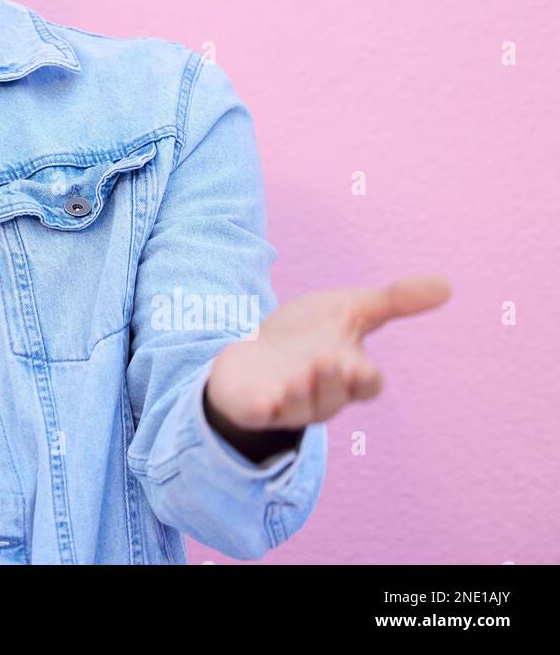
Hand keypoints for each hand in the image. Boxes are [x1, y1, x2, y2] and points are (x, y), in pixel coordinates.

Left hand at [205, 275, 451, 435]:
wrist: (252, 355)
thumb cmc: (305, 336)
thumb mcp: (347, 311)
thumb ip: (393, 301)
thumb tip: (448, 284)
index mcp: (347, 374)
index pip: (366, 385)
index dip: (366, 378)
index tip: (361, 365)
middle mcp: (320, 395)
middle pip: (335, 398)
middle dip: (332, 382)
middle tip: (327, 360)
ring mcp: (285, 403)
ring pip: (299, 409)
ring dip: (300, 394)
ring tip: (296, 376)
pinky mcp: (252, 406)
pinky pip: (257, 415)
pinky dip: (259, 410)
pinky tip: (258, 403)